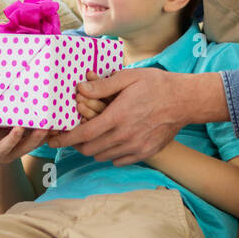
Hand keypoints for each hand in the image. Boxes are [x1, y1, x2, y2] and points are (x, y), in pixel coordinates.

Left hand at [0, 109, 49, 177]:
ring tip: (20, 127)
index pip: (32, 145)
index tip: (57, 127)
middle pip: (23, 149)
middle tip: (46, 127)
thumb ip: (8, 127)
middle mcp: (3, 156)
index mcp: (11, 152)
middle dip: (36, 139)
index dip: (44, 138)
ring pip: (3, 148)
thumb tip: (21, 103)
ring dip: (12, 138)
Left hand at [48, 68, 197, 164]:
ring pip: (102, 156)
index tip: (53, 140)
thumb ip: (102, 86)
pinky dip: (109, 154)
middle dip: (77, 144)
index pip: (83, 135)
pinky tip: (111, 141)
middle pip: (90, 149)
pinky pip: (118, 160)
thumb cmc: (156, 85)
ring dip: (92, 148)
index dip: (65, 139)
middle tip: (73, 134)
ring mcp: (136, 147)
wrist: (185, 100)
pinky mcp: (145, 153)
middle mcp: (125, 136)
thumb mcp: (128, 77)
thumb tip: (80, 89)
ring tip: (91, 136)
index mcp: (117, 117)